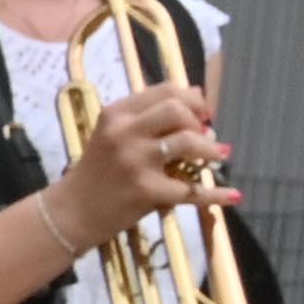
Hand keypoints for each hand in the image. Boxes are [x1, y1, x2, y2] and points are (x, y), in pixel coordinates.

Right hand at [52, 79, 226, 246]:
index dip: (192, 99)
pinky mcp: (147, 191)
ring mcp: (136, 162)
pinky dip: (216, 194)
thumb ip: (146, 116)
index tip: (201, 113)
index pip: (164, 91)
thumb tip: (196, 94)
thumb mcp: (112, 134)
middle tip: (205, 135)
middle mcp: (124, 133)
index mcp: (115, 114)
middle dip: (199, 121)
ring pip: (188, 143)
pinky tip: (232, 195)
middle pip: (177, 110)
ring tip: (218, 156)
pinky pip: (192, 190)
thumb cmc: (96, 172)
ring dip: (211, 150)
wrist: (72, 212)